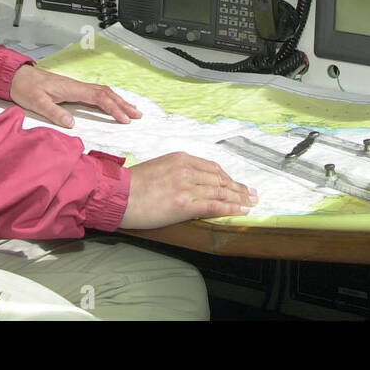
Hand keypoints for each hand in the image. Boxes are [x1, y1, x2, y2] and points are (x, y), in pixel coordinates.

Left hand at [8, 64, 140, 127]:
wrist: (17, 76)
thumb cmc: (26, 88)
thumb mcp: (36, 103)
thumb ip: (54, 112)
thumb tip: (72, 123)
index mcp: (72, 88)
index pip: (99, 98)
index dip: (113, 108)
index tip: (124, 119)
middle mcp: (77, 86)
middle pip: (106, 93)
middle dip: (123, 104)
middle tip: (137, 115)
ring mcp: (76, 87)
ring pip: (103, 92)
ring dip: (118, 100)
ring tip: (131, 110)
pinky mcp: (73, 89)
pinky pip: (96, 93)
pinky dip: (108, 98)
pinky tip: (112, 103)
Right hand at [119, 152, 258, 229]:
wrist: (118, 195)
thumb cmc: (132, 184)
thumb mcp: (158, 168)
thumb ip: (176, 171)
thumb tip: (190, 182)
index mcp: (181, 159)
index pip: (212, 168)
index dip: (228, 177)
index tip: (236, 184)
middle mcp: (187, 170)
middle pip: (220, 179)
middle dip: (238, 187)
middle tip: (252, 193)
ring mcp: (187, 187)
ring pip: (221, 192)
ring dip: (239, 198)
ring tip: (251, 202)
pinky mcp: (185, 204)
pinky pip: (215, 205)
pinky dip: (231, 208)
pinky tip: (241, 210)